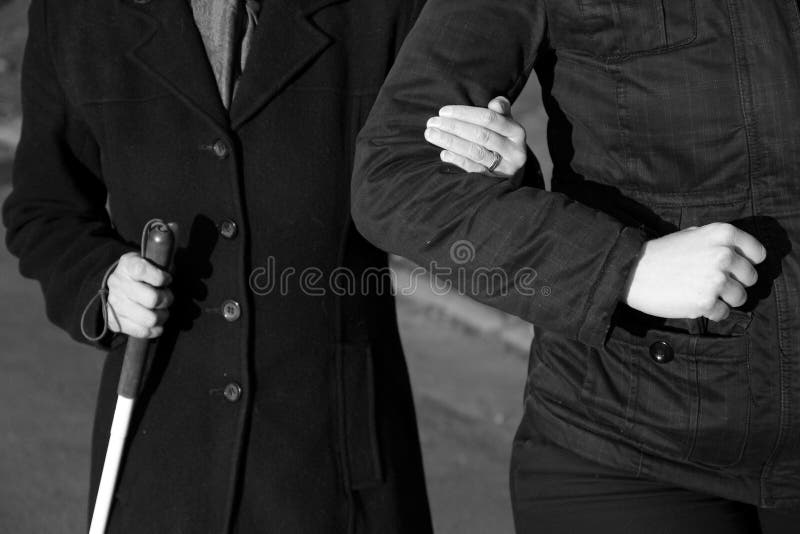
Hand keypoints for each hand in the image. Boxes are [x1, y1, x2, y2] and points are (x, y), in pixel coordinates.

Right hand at [106, 252, 173, 338]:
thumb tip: (169, 281)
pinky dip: (155, 330)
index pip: (143, 270)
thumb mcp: (152, 261)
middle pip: (153, 299)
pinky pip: (142, 331)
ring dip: (163, 316)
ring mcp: (114, 303)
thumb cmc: (145, 273)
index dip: (161, 277)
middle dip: (167, 299)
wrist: (121, 284)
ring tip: (162, 310)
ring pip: (150, 318)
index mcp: (127, 265)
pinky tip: (158, 324)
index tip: (167, 279)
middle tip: (167, 297)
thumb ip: (162, 266)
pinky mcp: (114, 321)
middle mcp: (118, 283)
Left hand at [424, 96, 526, 177]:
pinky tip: (443, 153)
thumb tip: (495, 103)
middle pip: (481, 135)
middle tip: (431, 123)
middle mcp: (514, 151)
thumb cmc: (503, 141)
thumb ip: (501, 111)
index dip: (465, 114)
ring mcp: (505, 169)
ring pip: (475, 152)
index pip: (489, 118)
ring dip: (451, 142)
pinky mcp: (494, 182)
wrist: (512, 171)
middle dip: (454, 127)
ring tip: (431, 135)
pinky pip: (473, 170)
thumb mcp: (506, 125)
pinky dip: (457, 160)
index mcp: (517, 132)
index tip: (443, 111)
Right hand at [624, 223, 766, 321]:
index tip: (734, 269)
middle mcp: (724, 254)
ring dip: (724, 299)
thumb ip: (716, 241)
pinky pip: (723, 313)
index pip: (757, 253)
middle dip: (735, 283)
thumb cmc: (660, 253)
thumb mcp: (691, 234)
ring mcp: (716, 279)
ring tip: (702, 293)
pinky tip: (694, 303)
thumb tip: (737, 252)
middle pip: (751, 278)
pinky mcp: (706, 302)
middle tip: (713, 283)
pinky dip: (711, 312)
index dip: (747, 263)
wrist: (632, 271)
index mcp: (723, 234)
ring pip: (740, 297)